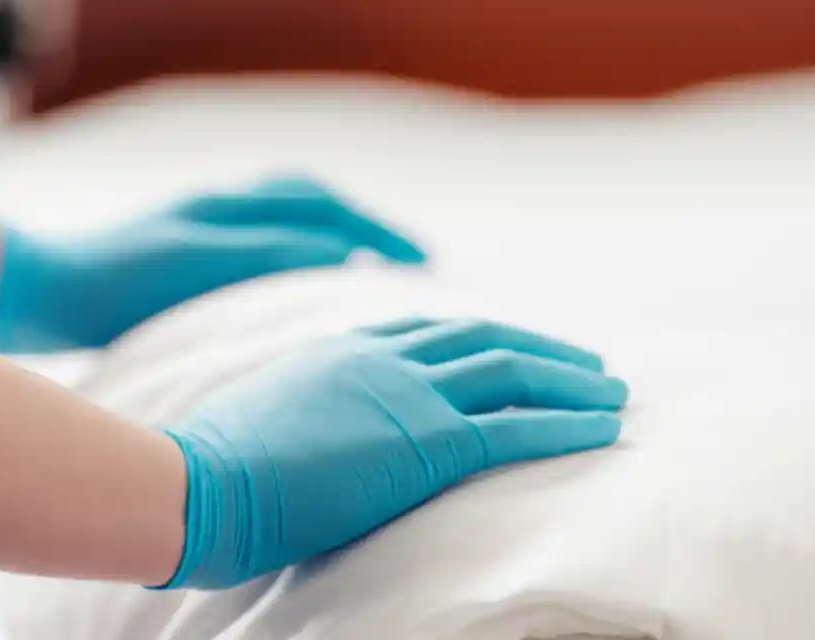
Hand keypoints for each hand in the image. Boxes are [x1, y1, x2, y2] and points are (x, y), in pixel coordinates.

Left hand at [0, 178, 424, 351]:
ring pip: (292, 217)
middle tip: (415, 261)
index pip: (330, 216)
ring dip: (339, 234)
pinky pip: (265, 237)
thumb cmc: (119, 283)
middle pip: (318, 204)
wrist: (42, 289)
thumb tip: (349, 257)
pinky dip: (301, 249)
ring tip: (372, 267)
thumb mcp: (205, 266)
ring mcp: (207, 223)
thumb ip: (276, 255)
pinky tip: (303, 283)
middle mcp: (228, 205)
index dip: (382, 240)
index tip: (425, 267)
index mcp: (238, 208)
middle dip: (370, 229)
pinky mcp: (188, 247)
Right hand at [159, 318, 626, 588]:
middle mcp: (383, 359)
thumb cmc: (218, 465)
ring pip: (510, 371)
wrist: (203, 482)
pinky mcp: (426, 442)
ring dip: (569, 380)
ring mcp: (407, 395)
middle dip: (542, 349)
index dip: (483, 338)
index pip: (430, 332)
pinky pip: (513, 427)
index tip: (516, 347)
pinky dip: (565, 425)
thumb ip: (308, 407)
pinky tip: (602, 430)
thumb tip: (315, 431)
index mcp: (344, 349)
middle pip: (483, 339)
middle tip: (587, 363)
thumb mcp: (270, 415)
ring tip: (611, 391)